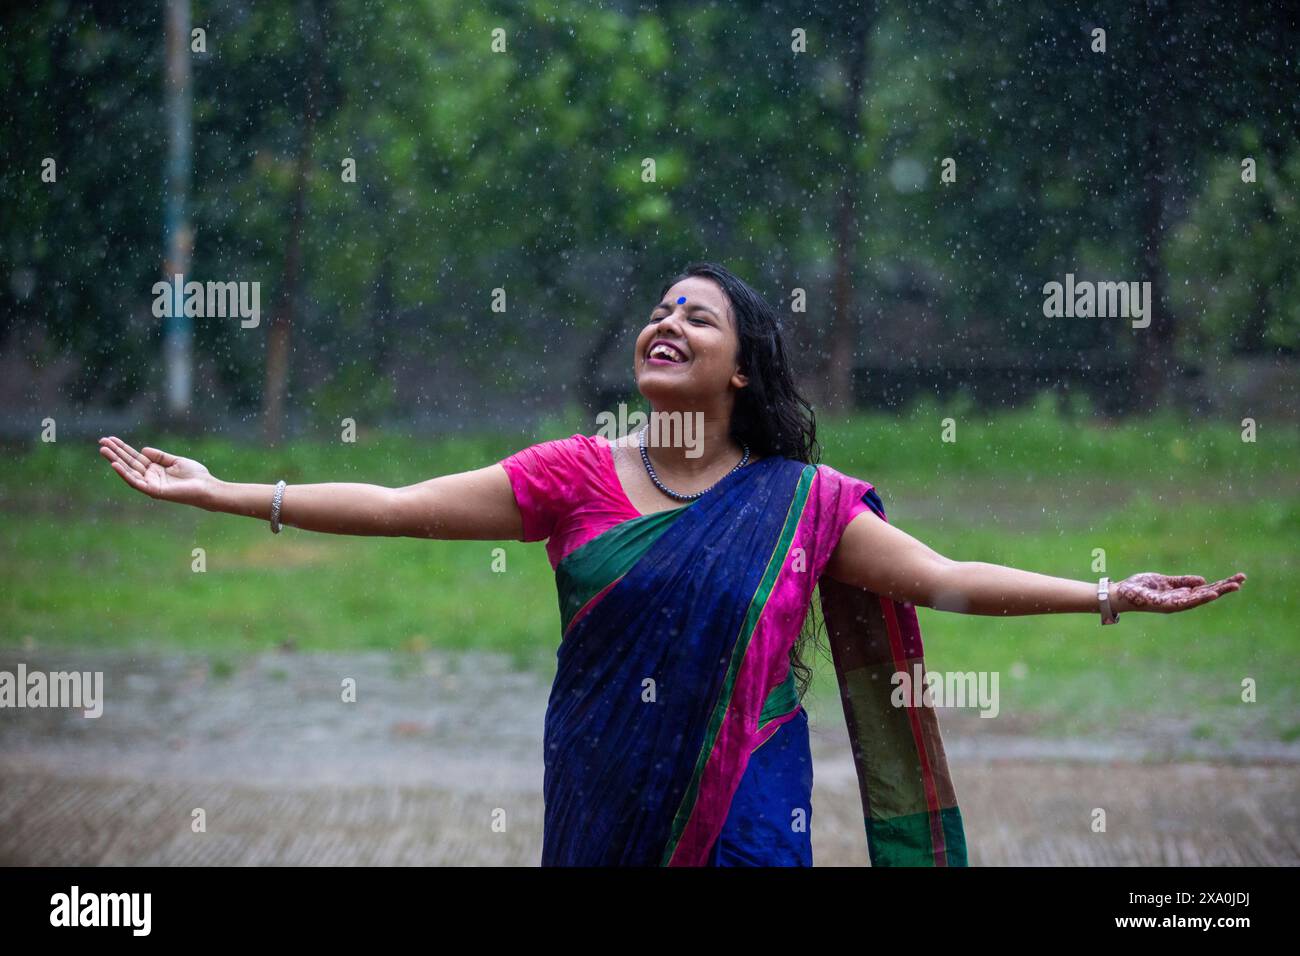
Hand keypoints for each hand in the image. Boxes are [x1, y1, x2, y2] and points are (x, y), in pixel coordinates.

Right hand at [98, 436, 215, 506]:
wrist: (207, 487)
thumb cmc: (195, 475)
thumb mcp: (175, 461)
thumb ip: (159, 456)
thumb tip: (142, 449)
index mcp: (155, 469)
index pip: (134, 457)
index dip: (122, 448)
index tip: (110, 439)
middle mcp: (150, 477)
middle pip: (128, 463)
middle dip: (115, 452)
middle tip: (101, 441)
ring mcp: (151, 484)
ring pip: (129, 472)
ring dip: (115, 461)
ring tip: (103, 450)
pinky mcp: (154, 491)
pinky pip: (136, 482)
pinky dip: (125, 474)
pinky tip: (115, 465)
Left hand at [1111, 571, 1245, 613]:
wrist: (1121, 593)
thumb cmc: (1140, 587)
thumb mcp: (1165, 581)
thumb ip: (1182, 581)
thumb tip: (1203, 581)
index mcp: (1181, 595)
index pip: (1205, 589)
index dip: (1221, 584)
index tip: (1238, 578)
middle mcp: (1181, 601)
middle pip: (1207, 594)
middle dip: (1224, 588)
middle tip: (1242, 580)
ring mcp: (1175, 604)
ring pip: (1200, 599)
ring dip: (1217, 593)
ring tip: (1233, 587)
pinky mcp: (1166, 605)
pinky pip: (1185, 602)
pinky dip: (1199, 598)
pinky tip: (1210, 593)